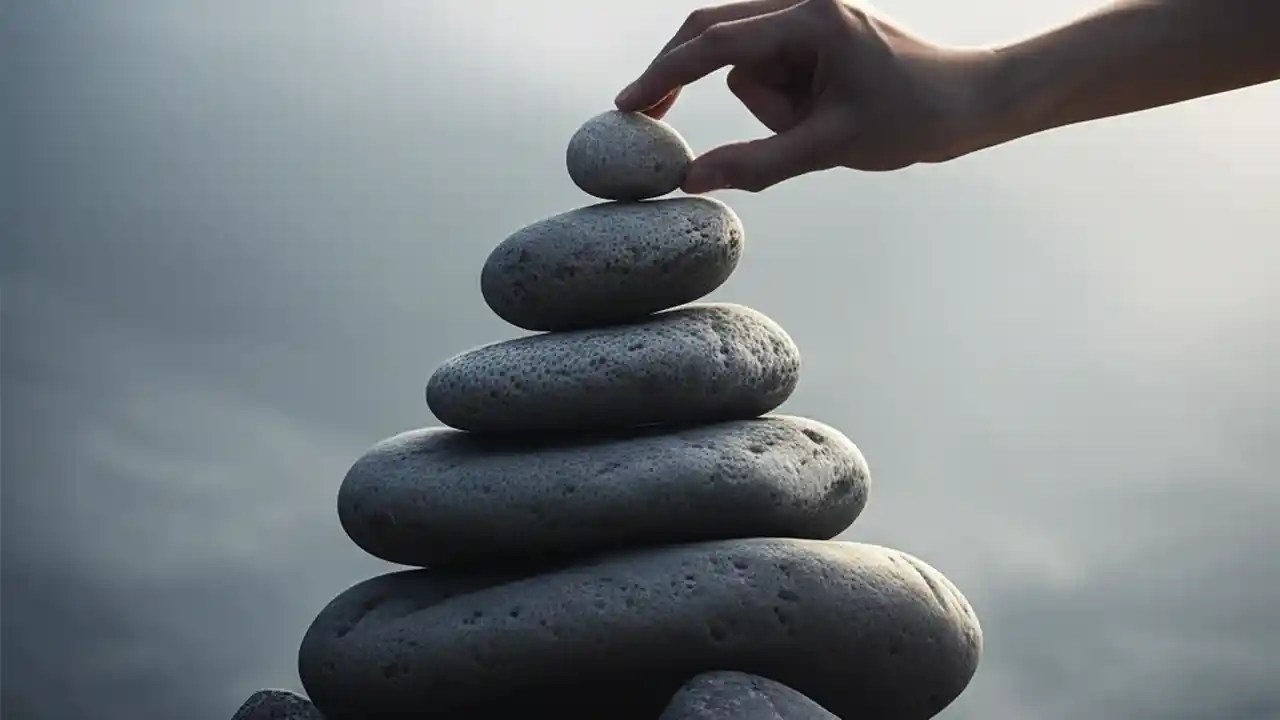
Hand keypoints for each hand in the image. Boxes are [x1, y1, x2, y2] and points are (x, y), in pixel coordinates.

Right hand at [615, 0, 998, 191]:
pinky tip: (818, 117)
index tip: (625, 105)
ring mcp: (807, 17)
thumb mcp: (829, 148)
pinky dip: (778, 102)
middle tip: (645, 116)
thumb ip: (756, 165)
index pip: (714, 45)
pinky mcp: (813, 36)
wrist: (968, 104)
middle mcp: (802, 4)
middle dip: (685, 78)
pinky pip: (768, 70)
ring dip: (767, 107)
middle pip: (714, 37)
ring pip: (745, 66)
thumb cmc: (911, 119)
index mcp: (808, 18)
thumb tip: (689, 179)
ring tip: (820, 128)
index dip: (663, 76)